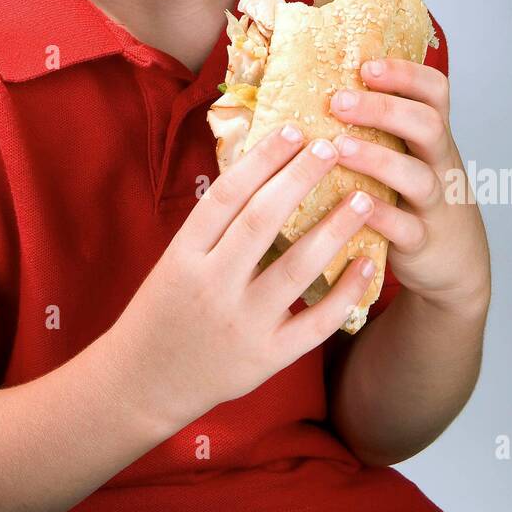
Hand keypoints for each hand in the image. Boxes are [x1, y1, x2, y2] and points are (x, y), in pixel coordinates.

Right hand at [109, 124, 380, 433]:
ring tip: (362, 198)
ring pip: (295, 269)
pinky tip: (368, 264)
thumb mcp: (176, 260)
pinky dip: (344, 293)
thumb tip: (264, 169)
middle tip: (332, 147)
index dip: (261, 159)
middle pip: (261, 221)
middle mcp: (212, 285)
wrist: (143, 381)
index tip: (293, 129)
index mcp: (184, 254)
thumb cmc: (165, 309)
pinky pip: (314, 324)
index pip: (226, 195)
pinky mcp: (265, 358)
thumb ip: (215, 226)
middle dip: (299, 179)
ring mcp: (240, 323)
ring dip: (333, 229)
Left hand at [327, 59, 490, 312]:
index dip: (406, 73)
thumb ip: (376, 127)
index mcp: (431, 136)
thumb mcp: (406, 156)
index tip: (366, 66)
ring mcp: (435, 203)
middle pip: (428, 125)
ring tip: (338, 149)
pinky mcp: (423, 242)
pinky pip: (406, 227)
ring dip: (377, 159)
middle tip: (339, 102)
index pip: (434, 91)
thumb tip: (310, 86)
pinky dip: (380, 215)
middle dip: (384, 109)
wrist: (453, 263)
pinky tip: (351, 203)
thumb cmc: (410, 198)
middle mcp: (439, 163)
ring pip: (418, 176)